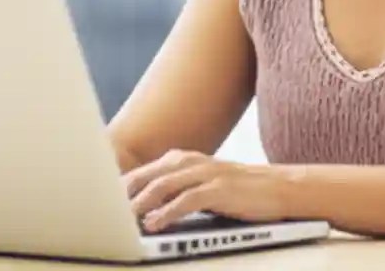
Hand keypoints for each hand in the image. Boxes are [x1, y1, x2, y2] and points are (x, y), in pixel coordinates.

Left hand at [123, 149, 292, 233]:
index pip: (145, 171)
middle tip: (106, 212)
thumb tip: (146, 208)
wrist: (280, 186)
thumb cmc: (239, 190)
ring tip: (126, 219)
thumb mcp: (203, 184)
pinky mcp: (220, 188)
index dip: (122, 187)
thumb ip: (177, 190)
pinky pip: (187, 200)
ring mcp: (206, 173)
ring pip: (163, 185)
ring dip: (141, 203)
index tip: (103, 203)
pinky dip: (168, 212)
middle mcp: (191, 161)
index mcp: (184, 159)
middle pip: (148, 175)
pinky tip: (156, 223)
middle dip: (125, 194)